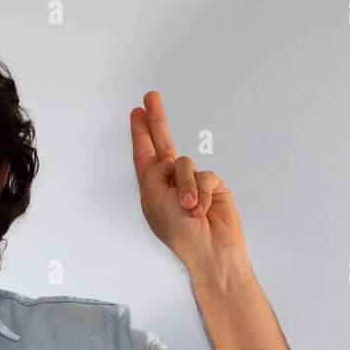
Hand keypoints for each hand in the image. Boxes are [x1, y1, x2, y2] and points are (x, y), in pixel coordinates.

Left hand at [130, 90, 247, 271]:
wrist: (210, 251)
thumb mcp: (154, 202)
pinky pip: (206, 175)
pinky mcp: (214, 186)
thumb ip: (154, 174)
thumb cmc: (180, 235)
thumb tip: (168, 160)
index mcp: (154, 188)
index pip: (145, 154)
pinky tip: (202, 209)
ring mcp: (193, 183)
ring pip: (185, 164)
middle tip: (151, 98)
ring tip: (189, 209)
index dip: (141, 133)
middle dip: (157, 120)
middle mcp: (172, 182)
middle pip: (164, 143)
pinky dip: (203, 193)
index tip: (136, 112)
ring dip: (187, 187)